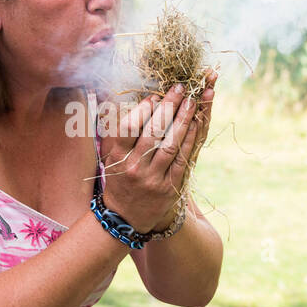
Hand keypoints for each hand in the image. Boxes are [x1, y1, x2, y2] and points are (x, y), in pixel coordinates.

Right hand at [97, 73, 211, 232]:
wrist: (125, 217)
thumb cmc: (119, 179)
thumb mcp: (111, 157)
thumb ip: (119, 132)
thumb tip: (129, 102)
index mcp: (117, 157)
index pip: (129, 127)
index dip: (143, 109)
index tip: (155, 95)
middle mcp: (134, 167)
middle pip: (153, 132)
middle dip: (168, 107)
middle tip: (179, 88)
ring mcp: (152, 179)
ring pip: (170, 144)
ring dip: (183, 120)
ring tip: (191, 101)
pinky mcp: (169, 187)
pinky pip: (181, 159)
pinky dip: (189, 140)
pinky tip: (195, 124)